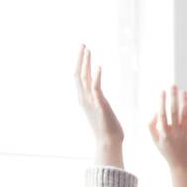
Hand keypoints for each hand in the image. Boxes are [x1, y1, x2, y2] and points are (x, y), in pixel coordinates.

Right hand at [75, 46, 124, 167]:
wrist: (109, 142)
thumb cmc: (108, 129)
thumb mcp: (99, 110)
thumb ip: (97, 101)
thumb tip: (98, 96)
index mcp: (84, 99)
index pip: (78, 77)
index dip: (80, 63)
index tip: (83, 51)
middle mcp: (84, 99)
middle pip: (78, 74)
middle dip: (80, 58)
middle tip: (83, 44)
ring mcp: (90, 102)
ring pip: (84, 78)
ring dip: (85, 63)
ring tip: (88, 49)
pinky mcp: (99, 105)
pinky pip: (96, 88)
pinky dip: (97, 76)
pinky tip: (99, 66)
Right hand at [149, 85, 186, 171]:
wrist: (183, 166)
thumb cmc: (167, 151)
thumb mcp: (155, 141)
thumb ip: (151, 126)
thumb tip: (155, 111)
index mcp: (164, 134)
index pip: (162, 114)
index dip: (162, 101)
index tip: (162, 91)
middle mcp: (175, 134)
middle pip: (174, 111)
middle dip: (173, 97)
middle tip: (173, 85)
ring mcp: (186, 135)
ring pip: (186, 114)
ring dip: (185, 102)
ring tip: (184, 92)